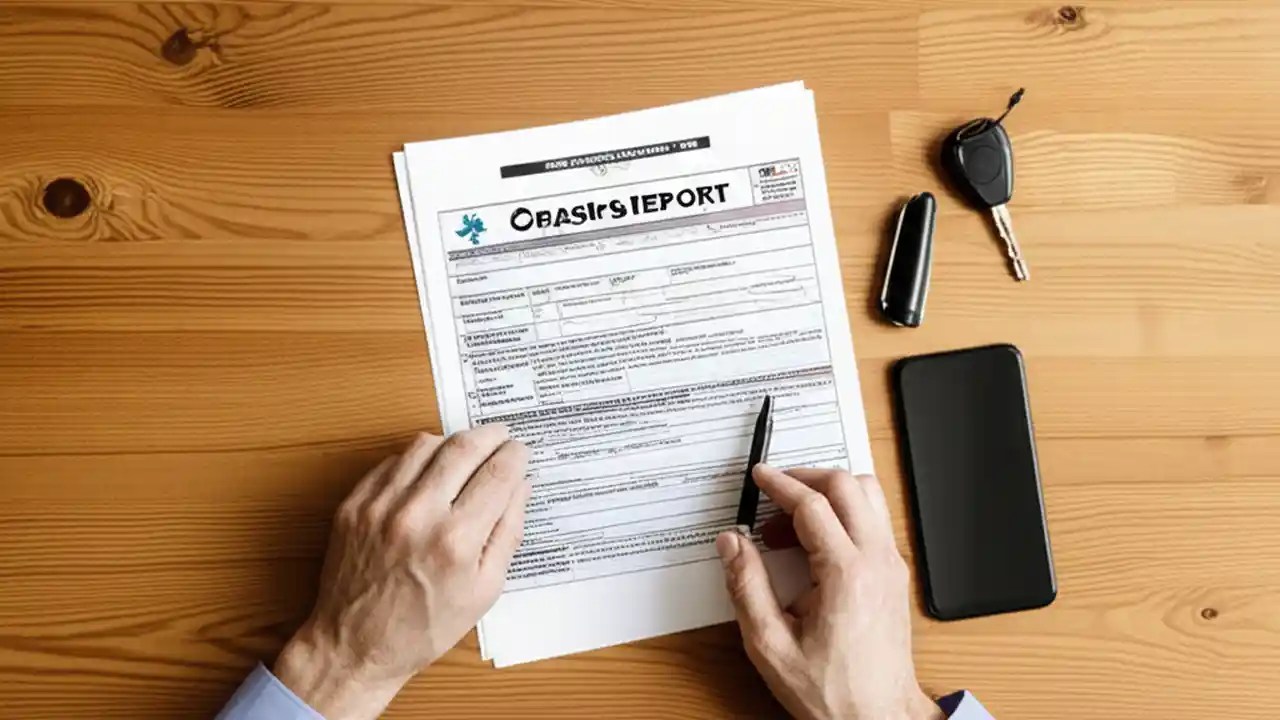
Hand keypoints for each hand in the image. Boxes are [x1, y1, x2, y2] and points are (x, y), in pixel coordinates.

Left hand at [273, 425, 530, 719]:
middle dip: (490, 436)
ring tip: (466, 451)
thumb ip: (507, 532)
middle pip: (463, 448)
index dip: (516, 456)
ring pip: (425, 445)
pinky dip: (417, 459)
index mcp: (457, 541)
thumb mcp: (485, 591)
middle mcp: (418, 515)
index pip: (498, 475)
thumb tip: (521, 484)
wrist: (355, 646)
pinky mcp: (354, 505)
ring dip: (453, 441)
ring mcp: (381, 506)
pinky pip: (392, 463)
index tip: (520, 452)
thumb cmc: (425, 627)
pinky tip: (428, 471)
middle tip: (500, 436)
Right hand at [715, 466, 941, 719]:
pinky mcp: (896, 575)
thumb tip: (731, 543)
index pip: (813, 504)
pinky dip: (844, 513)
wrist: (879, 718)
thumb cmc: (832, 691)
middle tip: (773, 491)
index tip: (759, 477)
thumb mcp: (771, 645)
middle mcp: (878, 561)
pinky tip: (814, 542)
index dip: (780, 484)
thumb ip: (747, 587)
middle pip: (848, 485)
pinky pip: (874, 521)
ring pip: (869, 496)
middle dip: (806, 477)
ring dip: (830, 493)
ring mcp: (892, 566)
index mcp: (847, 574)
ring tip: (791, 519)